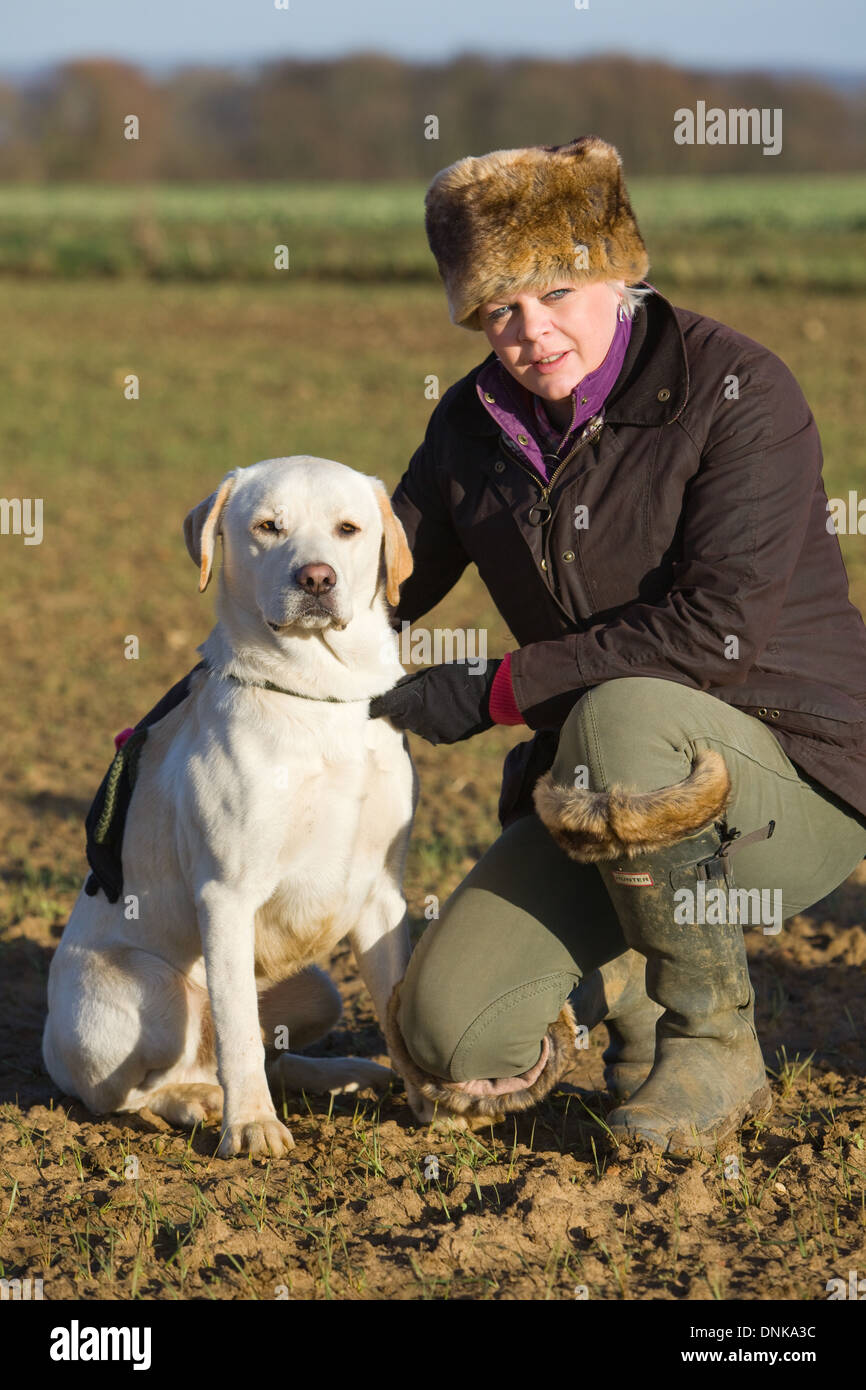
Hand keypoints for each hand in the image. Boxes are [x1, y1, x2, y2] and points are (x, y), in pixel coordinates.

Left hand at [368, 660, 501, 744]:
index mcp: (411, 702)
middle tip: (414, 697)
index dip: (377, 706)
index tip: (372, 704)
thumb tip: (396, 688)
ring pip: (417, 726)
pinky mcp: (446, 738)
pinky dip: (436, 724)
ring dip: (420, 717)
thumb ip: (411, 684)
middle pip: (400, 718)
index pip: (384, 707)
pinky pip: (433, 732)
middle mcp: (418, 722)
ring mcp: (432, 733)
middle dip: (402, 710)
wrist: (493, 693)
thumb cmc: (462, 675)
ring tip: (437, 702)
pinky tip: (449, 711)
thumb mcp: (432, 673)